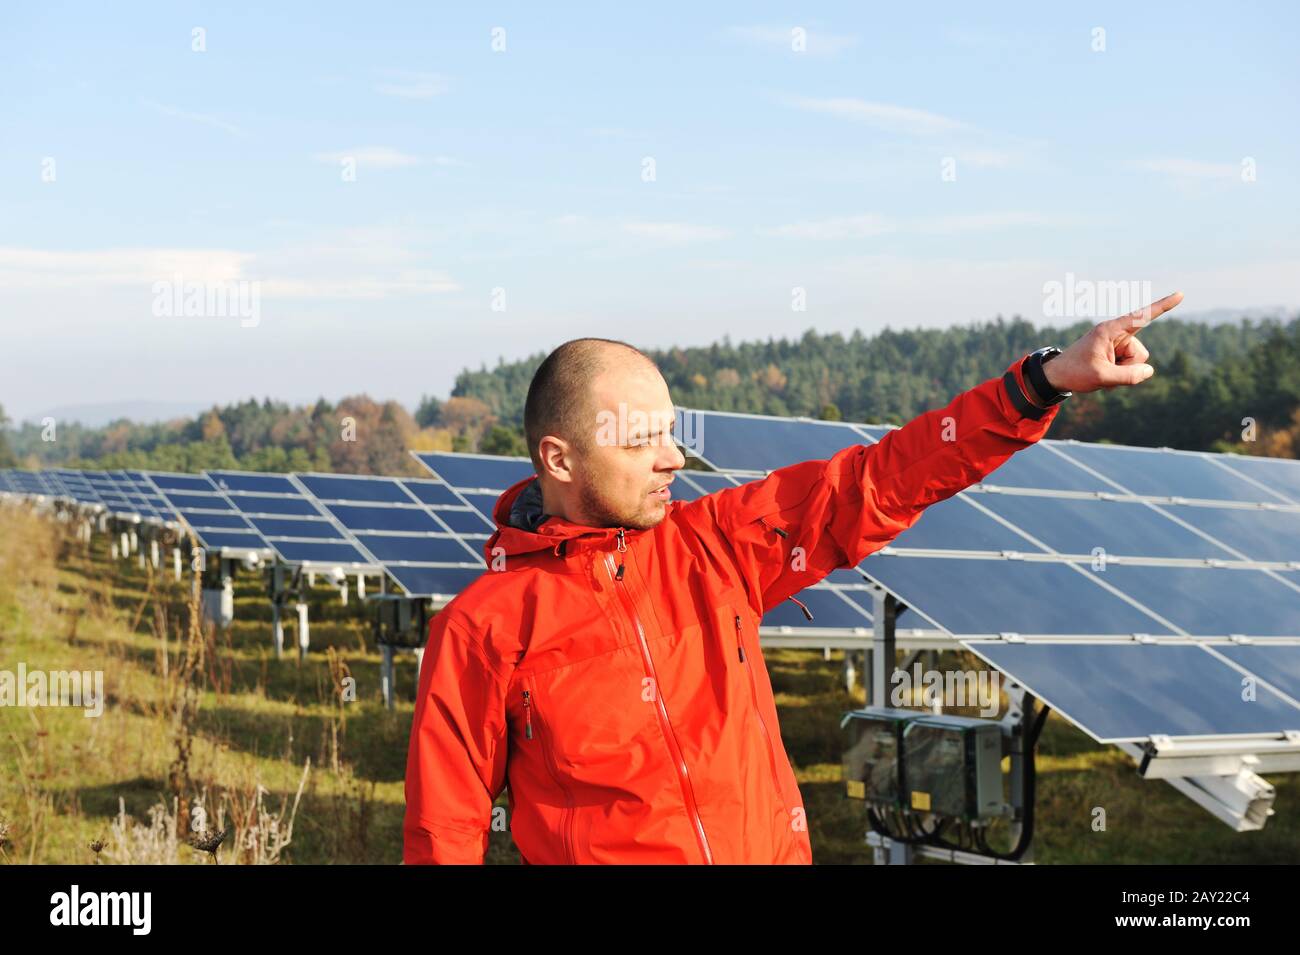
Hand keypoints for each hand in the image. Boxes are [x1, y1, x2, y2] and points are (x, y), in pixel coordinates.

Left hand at [1039, 291, 1183, 396]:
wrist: (1056, 377)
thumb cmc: (1075, 372)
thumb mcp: (1102, 377)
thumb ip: (1128, 376)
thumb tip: (1149, 371)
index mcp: (1110, 330)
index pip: (1141, 317)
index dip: (1162, 306)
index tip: (1180, 294)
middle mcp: (1116, 334)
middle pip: (1140, 354)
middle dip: (1128, 368)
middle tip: (1103, 372)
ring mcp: (1117, 344)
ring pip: (1137, 363)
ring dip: (1122, 373)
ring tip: (1101, 374)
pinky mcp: (1116, 353)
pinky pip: (1130, 368)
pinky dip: (1119, 376)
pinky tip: (1103, 376)